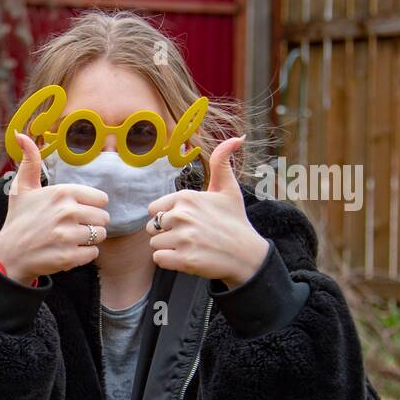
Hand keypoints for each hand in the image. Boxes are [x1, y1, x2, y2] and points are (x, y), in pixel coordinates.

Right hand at [0, 133, 109, 285]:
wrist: (8, 256)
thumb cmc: (18, 220)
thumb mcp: (22, 188)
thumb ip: (30, 160)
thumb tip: (20, 134)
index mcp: (61, 192)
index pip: (101, 199)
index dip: (90, 207)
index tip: (75, 212)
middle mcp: (67, 212)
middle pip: (103, 218)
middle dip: (90, 224)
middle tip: (71, 228)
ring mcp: (68, 235)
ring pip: (100, 235)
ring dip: (88, 240)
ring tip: (69, 240)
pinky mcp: (69, 257)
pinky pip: (93, 253)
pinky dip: (83, 255)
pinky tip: (67, 252)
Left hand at [145, 137, 268, 287]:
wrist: (248, 255)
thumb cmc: (235, 221)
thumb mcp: (229, 189)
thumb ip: (222, 162)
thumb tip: (237, 137)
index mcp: (187, 197)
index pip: (153, 209)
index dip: (166, 217)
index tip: (185, 221)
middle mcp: (182, 215)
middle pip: (151, 227)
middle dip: (166, 234)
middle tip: (189, 236)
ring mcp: (183, 238)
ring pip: (154, 244)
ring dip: (168, 248)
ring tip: (190, 246)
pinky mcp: (183, 259)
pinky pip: (158, 259)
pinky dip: (169, 261)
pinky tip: (186, 258)